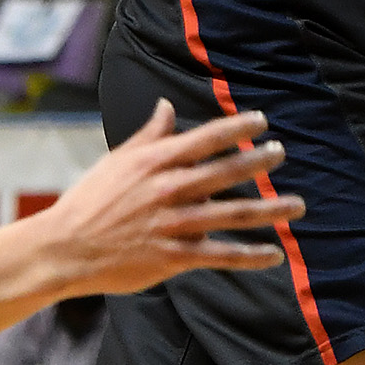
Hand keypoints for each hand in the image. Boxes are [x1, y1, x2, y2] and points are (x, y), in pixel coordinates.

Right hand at [39, 99, 303, 295]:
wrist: (65, 248)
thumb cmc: (91, 200)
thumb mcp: (119, 161)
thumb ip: (150, 135)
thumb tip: (168, 107)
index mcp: (155, 162)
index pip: (205, 138)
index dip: (237, 128)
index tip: (262, 121)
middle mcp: (169, 190)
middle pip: (226, 172)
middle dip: (259, 162)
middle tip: (282, 154)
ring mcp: (173, 224)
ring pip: (232, 214)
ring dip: (269, 209)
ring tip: (298, 205)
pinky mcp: (175, 257)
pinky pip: (221, 255)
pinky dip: (250, 256)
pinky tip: (274, 254)